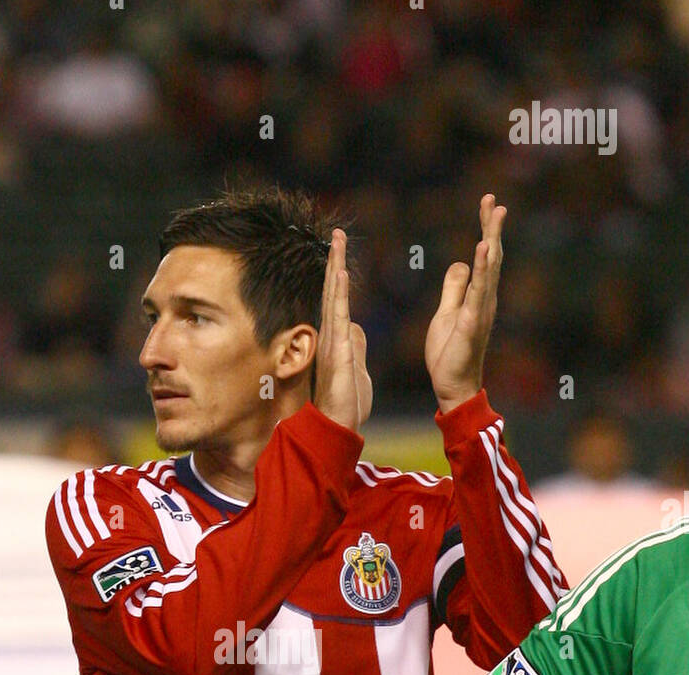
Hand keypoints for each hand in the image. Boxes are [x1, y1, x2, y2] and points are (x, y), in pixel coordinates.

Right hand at [314, 228, 372, 431]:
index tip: (341, 251)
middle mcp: (331, 336)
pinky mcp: (338, 352)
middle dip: (335, 262)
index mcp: (338, 339)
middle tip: (338, 234)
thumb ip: (355, 346)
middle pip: (333, 292)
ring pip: (334, 299)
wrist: (338, 426)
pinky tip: (340, 275)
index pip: (339, 301)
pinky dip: (338, 295)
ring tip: (338, 243)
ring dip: (336, 270)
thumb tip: (355, 327)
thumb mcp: (357, 369)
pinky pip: (338, 317)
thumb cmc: (347, 403)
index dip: (339, 275)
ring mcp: (332, 343)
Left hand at [425, 194, 505, 414]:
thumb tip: (461, 263)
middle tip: (494, 200)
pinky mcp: (472, 321)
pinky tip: (483, 248)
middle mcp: (485, 299)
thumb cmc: (450, 353)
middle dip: (492, 227)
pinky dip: (482, 268)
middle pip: (491, 256)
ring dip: (491, 239)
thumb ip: (454, 288)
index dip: (485, 230)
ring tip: (495, 214)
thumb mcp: (446, 313)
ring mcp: (481, 310)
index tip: (488, 204)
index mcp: (477, 296)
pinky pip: (478, 291)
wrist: (453, 386)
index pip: (483, 256)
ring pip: (489, 268)